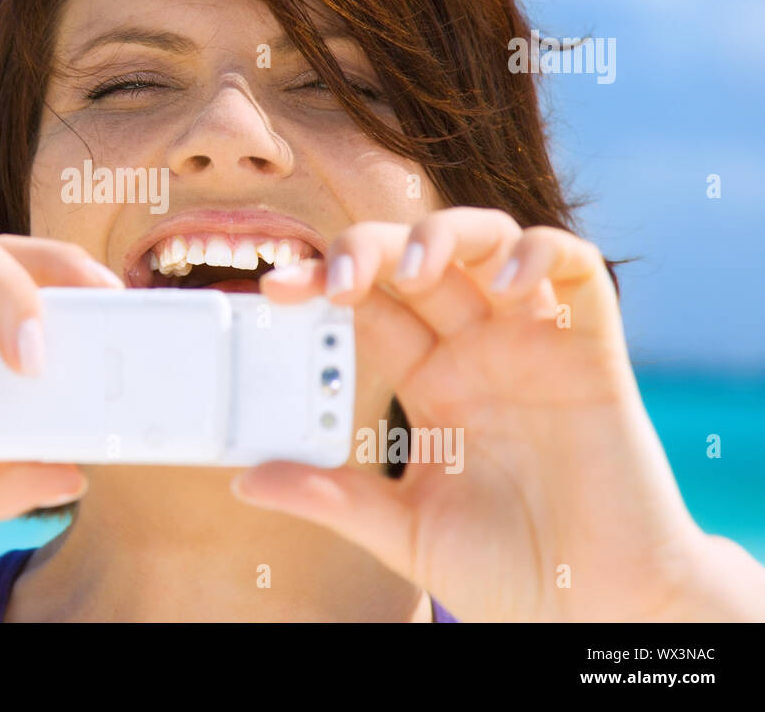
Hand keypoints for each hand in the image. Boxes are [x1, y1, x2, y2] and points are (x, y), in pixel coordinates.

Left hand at [233, 207, 761, 620]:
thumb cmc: (510, 568)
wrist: (601, 609)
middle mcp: (477, 351)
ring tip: (416, 269)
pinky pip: (576, 270)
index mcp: (430, 383)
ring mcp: (534, 344)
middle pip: (418, 259)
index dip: (323, 282)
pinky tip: (508, 282)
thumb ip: (331, 496)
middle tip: (337, 280)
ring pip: (489, 242)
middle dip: (371, 248)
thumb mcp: (403, 529)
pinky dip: (540, 254)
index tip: (274, 290)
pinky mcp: (593, 350)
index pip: (369, 305)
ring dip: (447, 236)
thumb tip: (245, 480)